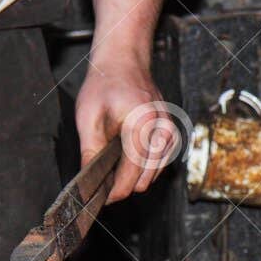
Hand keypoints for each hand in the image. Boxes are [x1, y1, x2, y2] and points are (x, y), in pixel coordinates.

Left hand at [74, 57, 178, 202]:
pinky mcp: (172, 135)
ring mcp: (171, 132)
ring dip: (133, 177)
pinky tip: (126, 159)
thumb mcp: (88, 117)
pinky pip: (158, 165)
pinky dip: (142, 168)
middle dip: (123, 184)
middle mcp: (163, 130)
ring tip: (111, 164)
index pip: (132, 172)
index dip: (115, 191)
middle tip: (101, 179)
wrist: (124, 62)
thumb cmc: (105, 84)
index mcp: (143, 123)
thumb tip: (89, 182)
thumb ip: (90, 151)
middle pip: (144, 179)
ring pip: (153, 175)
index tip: (102, 198)